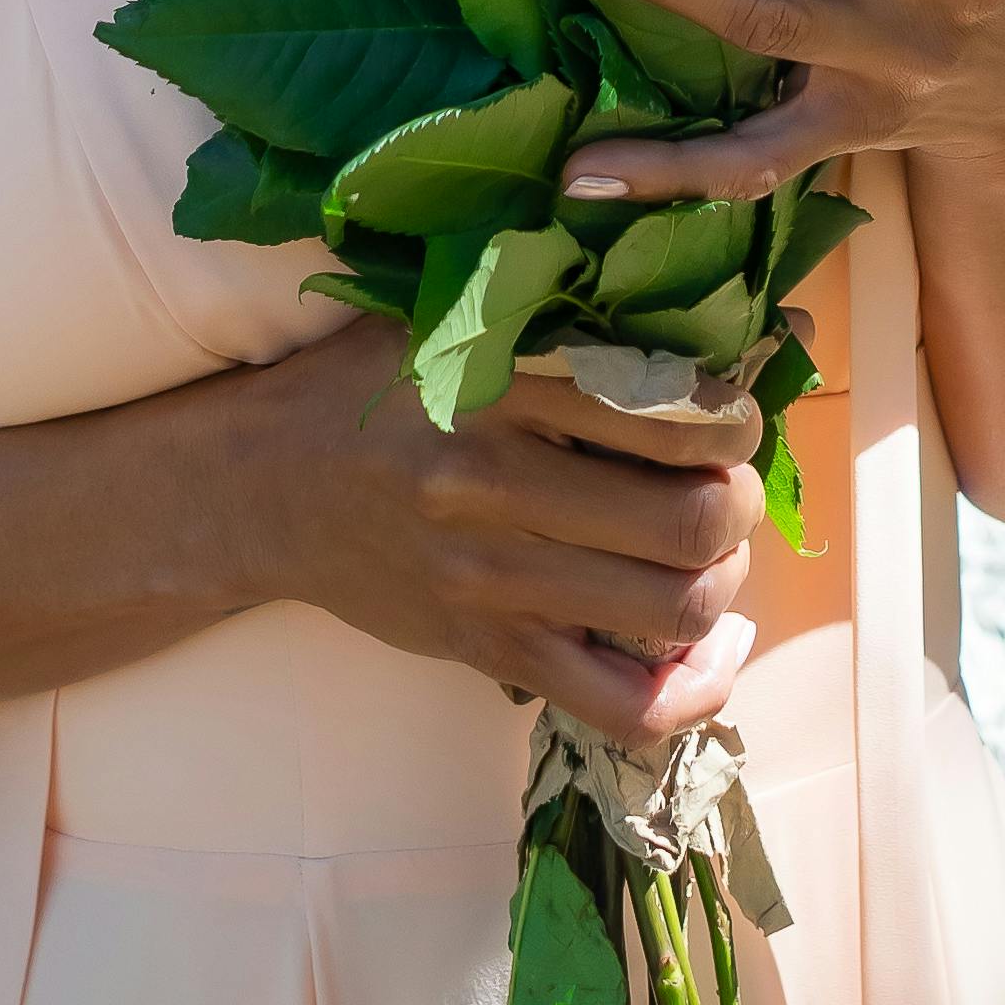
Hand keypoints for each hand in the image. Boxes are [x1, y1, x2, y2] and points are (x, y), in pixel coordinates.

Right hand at [226, 315, 764, 741]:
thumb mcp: (446, 310)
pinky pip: (623, 707)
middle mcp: (498, 490)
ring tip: (714, 543)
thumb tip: (703, 297)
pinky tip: (716, 643)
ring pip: (675, 612)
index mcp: (495, 388)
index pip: (665, 411)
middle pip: (689, 522)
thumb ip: (558, 304)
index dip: (732, 415)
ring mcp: (497, 586)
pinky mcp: (493, 655)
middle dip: (741, 499)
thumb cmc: (367, 383)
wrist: (263, 486)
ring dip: (727, 577)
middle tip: (731, 477)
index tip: (730, 407)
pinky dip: (696, 689)